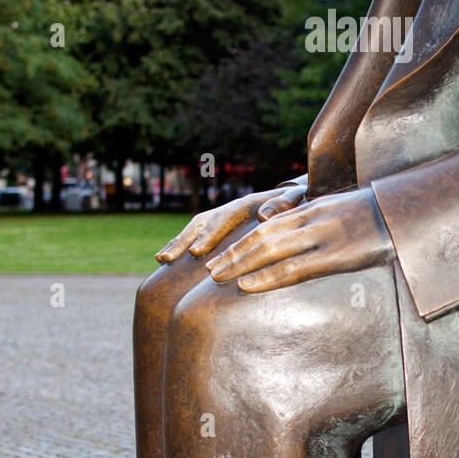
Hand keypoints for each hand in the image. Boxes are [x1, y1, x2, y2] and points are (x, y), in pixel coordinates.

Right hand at [154, 176, 307, 263]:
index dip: (209, 236)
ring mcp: (223, 219)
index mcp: (245, 205)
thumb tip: (263, 216)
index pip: (223, 219)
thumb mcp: (295, 201)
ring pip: (195, 229)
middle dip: (185, 241)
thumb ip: (282, 205)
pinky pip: (197, 236)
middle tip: (168, 258)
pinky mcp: (221, 229)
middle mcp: (229, 211)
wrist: (295, 197)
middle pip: (202, 224)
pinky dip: (181, 246)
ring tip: (161, 259)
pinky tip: (165, 260)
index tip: (197, 252)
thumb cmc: (296, 202)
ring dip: (178, 243)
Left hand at [206, 186, 394, 291]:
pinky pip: (295, 267)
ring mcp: (325, 234)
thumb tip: (309, 239)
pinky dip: (267, 276)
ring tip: (217, 276)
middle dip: (233, 251)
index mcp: (317, 207)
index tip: (222, 251)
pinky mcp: (338, 255)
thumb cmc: (387, 216)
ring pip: (270, 248)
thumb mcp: (351, 213)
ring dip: (240, 262)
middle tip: (209, 268)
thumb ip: (326, 223)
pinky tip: (247, 285)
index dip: (242, 238)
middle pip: (262, 234)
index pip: (270, 222)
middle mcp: (315, 216)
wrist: (417, 211)